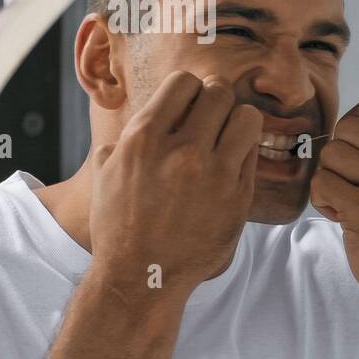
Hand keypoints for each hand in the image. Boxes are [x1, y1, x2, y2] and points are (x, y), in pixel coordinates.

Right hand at [90, 71, 261, 296]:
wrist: (143, 276)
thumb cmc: (120, 224)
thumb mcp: (105, 174)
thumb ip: (126, 139)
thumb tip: (147, 115)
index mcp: (143, 139)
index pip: (184, 82)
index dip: (189, 90)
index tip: (188, 105)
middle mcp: (181, 151)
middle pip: (220, 93)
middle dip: (216, 100)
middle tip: (212, 119)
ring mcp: (214, 174)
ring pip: (247, 117)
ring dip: (238, 121)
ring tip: (227, 137)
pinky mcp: (239, 196)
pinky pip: (253, 153)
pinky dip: (243, 152)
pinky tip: (230, 163)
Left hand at [309, 95, 358, 318]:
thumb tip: (342, 127)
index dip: (352, 130)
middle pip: (346, 127)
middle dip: (338, 155)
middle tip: (351, 184)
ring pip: (331, 154)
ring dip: (329, 179)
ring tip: (348, 203)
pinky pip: (322, 183)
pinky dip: (322, 201)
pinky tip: (342, 217)